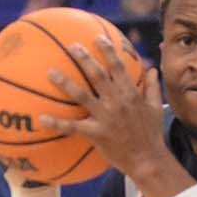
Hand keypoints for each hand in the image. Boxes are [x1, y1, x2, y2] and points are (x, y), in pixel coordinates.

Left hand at [41, 37, 165, 183]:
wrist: (147, 159)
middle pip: (97, 74)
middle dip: (84, 58)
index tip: (98, 37)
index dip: (108, 50)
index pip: (118, 66)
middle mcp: (116, 101)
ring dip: (65, 83)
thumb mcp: (155, 107)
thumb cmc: (152, 134)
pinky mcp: (96, 133)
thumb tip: (153, 69)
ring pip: (81, 95)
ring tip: (50, 72)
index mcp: (130, 93)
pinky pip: (72, 126)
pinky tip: (41, 117)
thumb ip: (152, 87)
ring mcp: (105, 117)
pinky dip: (56, 122)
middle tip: (72, 46)